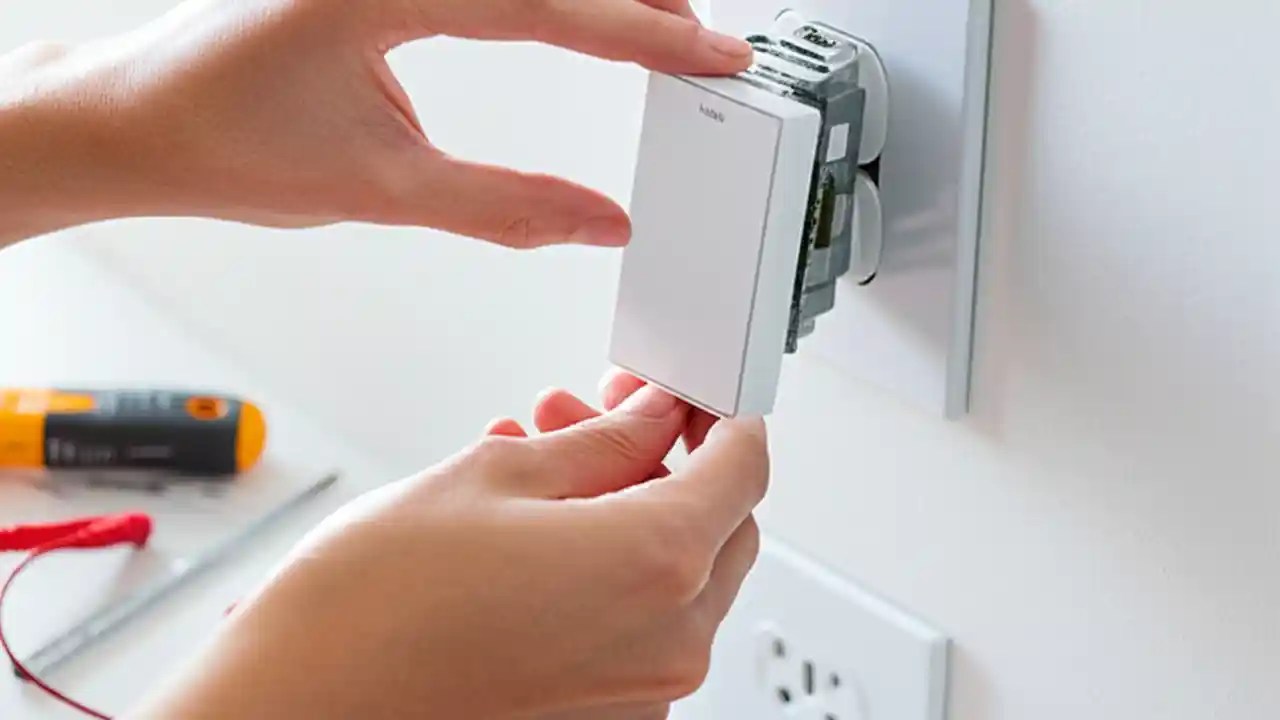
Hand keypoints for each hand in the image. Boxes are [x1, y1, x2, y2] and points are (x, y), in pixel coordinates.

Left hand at [0, 0, 752, 244]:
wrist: (135, 126)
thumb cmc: (222, 144)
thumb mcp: (379, 187)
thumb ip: (504, 206)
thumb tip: (598, 221)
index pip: (546, 6)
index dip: (643, 36)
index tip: (711, 56)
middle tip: (706, 41)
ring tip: (662, 29)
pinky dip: (545, 0)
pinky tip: (578, 16)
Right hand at [134, 379, 767, 719]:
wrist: (300, 708)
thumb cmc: (371, 608)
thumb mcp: (495, 475)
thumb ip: (603, 441)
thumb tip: (651, 417)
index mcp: (656, 564)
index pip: (746, 467)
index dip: (724, 416)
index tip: (696, 396)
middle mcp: (670, 642)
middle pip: (723, 526)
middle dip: (672, 460)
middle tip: (606, 421)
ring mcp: (642, 693)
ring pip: (679, 576)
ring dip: (631, 510)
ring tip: (544, 466)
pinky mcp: (607, 716)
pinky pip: (641, 626)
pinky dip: (610, 570)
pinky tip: (538, 531)